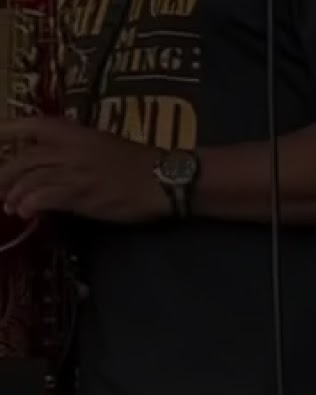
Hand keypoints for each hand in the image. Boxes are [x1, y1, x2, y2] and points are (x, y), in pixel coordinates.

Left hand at [0, 118, 167, 222]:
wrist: (164, 178)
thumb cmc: (140, 162)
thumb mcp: (104, 144)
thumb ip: (77, 150)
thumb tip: (55, 162)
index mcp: (75, 133)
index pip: (32, 125)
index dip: (8, 129)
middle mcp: (70, 149)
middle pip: (24, 159)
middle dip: (4, 174)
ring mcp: (75, 172)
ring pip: (31, 179)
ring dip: (15, 194)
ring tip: (10, 206)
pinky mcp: (82, 194)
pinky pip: (46, 197)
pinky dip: (31, 204)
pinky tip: (25, 212)